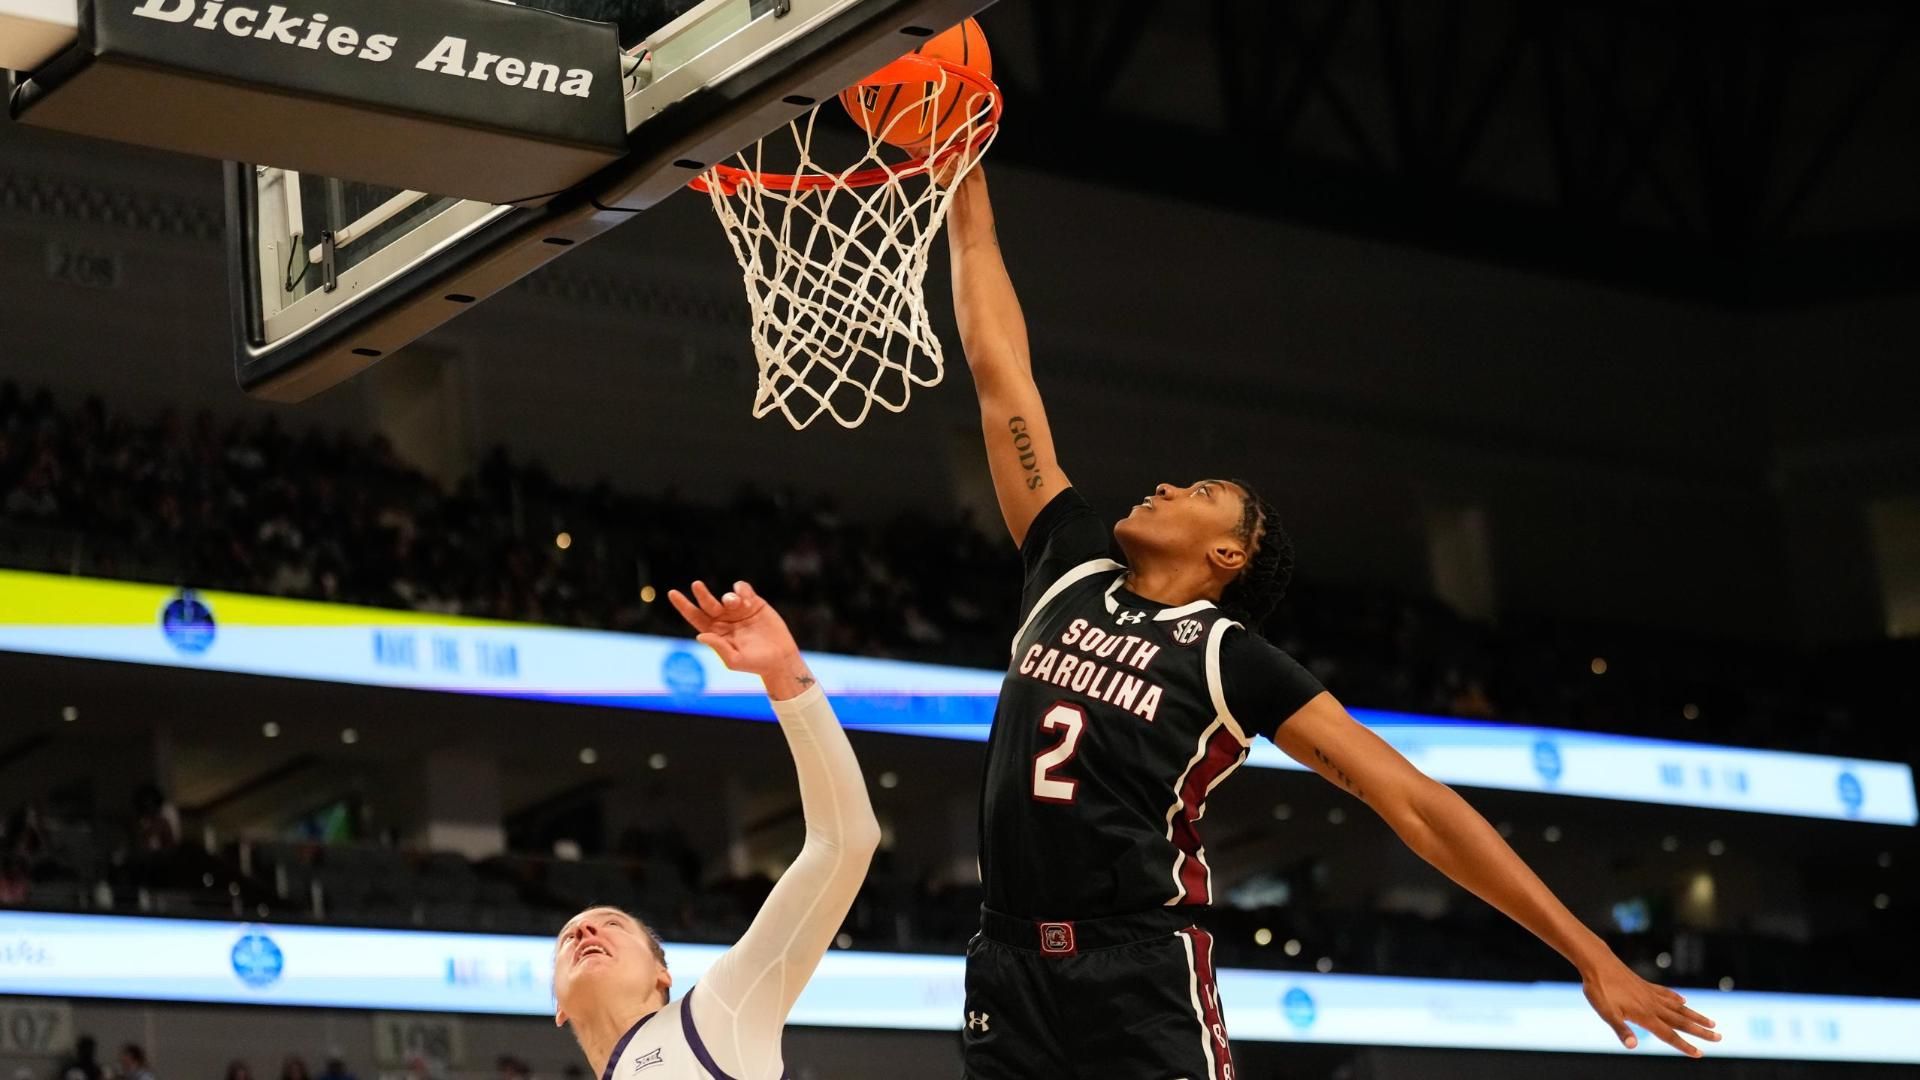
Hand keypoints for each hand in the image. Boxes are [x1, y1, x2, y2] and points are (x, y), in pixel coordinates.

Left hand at [667, 580, 801, 682]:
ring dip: (728, 597)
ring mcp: (739, 610)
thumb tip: (700, 635)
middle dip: (701, 594)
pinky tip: (747, 600)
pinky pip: (743, 589)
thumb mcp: (734, 660)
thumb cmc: (755, 664)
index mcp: (715, 632)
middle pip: (708, 603)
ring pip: (727, 595)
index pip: (695, 616)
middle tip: (696, 585)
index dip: (683, 605)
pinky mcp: (754, 603)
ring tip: (735, 603)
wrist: (779, 659)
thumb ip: (718, 647)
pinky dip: (742, 590)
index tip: (672, 593)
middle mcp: (724, 619)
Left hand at [1581, 954, 1719, 1056]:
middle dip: (1701, 1031)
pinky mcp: (1645, 984)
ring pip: (1679, 1007)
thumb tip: (1632, 1046)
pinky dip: (1677, 999)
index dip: (1684, 1045)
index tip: (1700, 1054)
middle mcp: (1652, 1004)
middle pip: (1681, 1021)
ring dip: (1695, 1016)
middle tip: (1720, 1037)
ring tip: (1711, 1022)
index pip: (1669, 1034)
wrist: (1597, 963)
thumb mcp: (1606, 1012)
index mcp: (1645, 1015)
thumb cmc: (1599, 989)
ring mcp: (1650, 993)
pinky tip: (1684, 1001)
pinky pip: (1666, 993)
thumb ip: (1621, 1029)